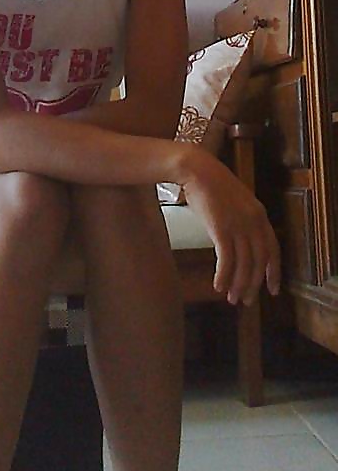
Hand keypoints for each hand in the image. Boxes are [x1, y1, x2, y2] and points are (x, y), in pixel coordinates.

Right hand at [180, 146, 280, 305]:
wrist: (196, 169)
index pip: (273, 250)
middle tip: (246, 301)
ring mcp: (238, 225)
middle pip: (259, 261)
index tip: (272, 289)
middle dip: (253, 284)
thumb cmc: (211, 184)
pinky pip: (226, 260)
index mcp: (260, 215)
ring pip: (243, 264)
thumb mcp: (235, 202)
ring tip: (232, 298)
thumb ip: (243, 220)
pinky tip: (218, 286)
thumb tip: (240, 243)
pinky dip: (223, 276)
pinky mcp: (221, 229)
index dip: (273, 272)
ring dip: (238, 285)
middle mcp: (253, 222)